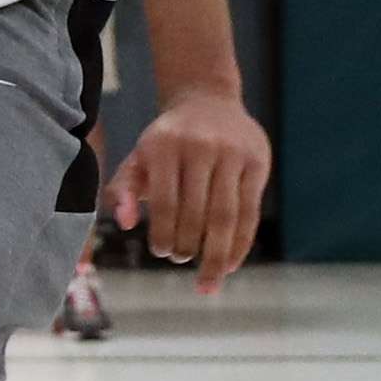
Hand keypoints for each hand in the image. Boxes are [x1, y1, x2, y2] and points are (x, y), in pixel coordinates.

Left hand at [104, 85, 268, 291]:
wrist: (207, 101)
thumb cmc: (165, 142)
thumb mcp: (138, 159)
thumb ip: (122, 190)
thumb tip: (125, 223)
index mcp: (163, 146)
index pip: (165, 202)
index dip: (163, 233)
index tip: (160, 252)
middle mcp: (200, 146)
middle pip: (197, 212)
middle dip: (188, 245)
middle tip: (179, 259)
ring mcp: (232, 153)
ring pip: (226, 215)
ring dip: (216, 254)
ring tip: (207, 280)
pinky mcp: (257, 162)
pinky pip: (249, 212)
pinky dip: (240, 243)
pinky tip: (230, 264)